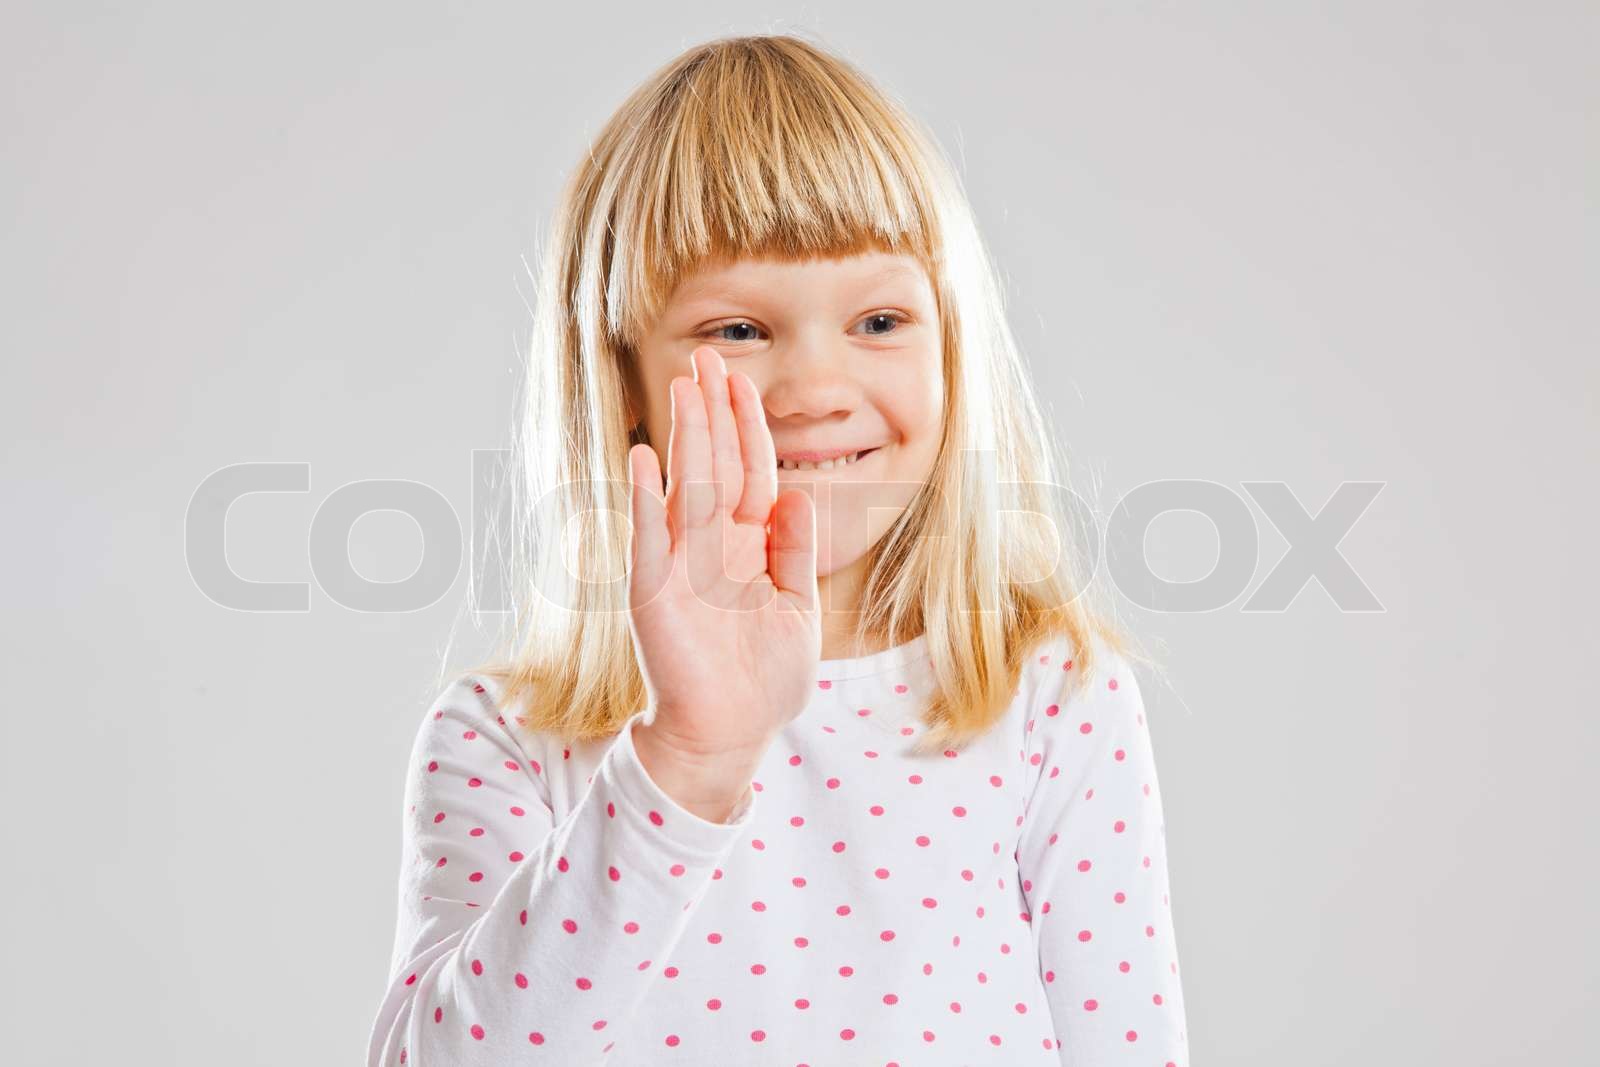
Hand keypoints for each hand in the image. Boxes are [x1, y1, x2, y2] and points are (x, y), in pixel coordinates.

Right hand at [625, 345, 821, 765]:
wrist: (729, 734)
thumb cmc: (765, 680)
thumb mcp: (799, 609)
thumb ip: (797, 552)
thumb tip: (801, 494)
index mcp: (750, 547)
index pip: (751, 472)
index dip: (749, 427)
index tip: (743, 380)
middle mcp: (713, 546)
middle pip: (715, 465)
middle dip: (712, 412)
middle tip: (706, 358)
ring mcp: (680, 564)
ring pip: (686, 486)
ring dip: (686, 436)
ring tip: (684, 387)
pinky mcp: (653, 591)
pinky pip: (649, 537)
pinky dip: (645, 499)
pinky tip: (643, 457)